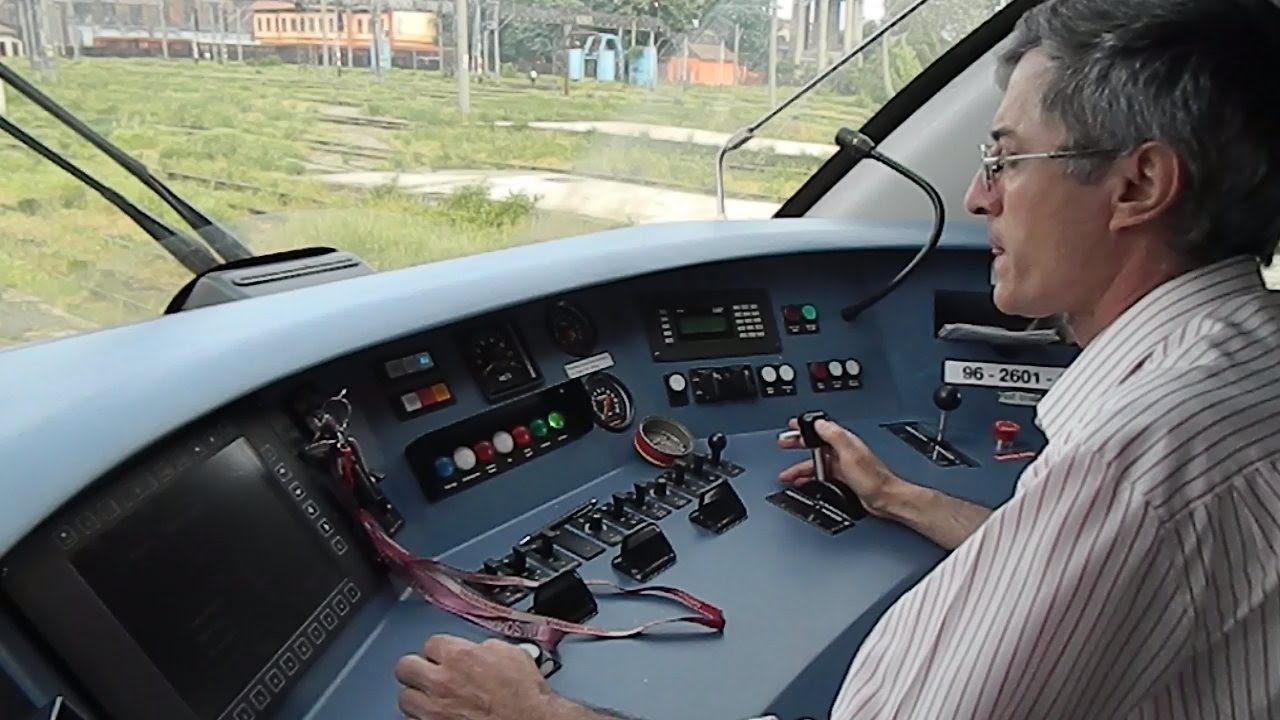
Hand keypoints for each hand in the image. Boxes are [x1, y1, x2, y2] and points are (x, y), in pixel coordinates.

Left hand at [394, 635, 554, 719]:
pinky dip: (424, 716)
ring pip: (405, 698)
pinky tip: (438, 714)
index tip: (444, 654)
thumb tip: (477, 649)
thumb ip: (483, 646)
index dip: (440, 649)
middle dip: (417, 667)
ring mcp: (435, 710)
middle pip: (406, 666)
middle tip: (428, 671)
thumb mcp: (509, 653)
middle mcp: (441, 682)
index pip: (431, 643)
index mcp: (459, 656)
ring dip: (417, 695)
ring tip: (431, 696)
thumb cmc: (524, 694)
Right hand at [777, 417, 902, 516]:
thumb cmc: (872, 478)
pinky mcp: (842, 477)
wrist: (885, 498)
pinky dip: (808, 476)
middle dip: (798, 443)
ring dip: (800, 466)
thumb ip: (833, 435)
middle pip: (815, 443)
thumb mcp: (850, 452)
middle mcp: (843, 449)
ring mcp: (842, 464)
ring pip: (816, 460)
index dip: (804, 426)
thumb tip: (819, 422)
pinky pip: (820, 473)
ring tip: (786, 473)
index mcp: (844, 440)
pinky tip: (802, 482)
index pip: (820, 427)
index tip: (791, 426)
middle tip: (783, 444)